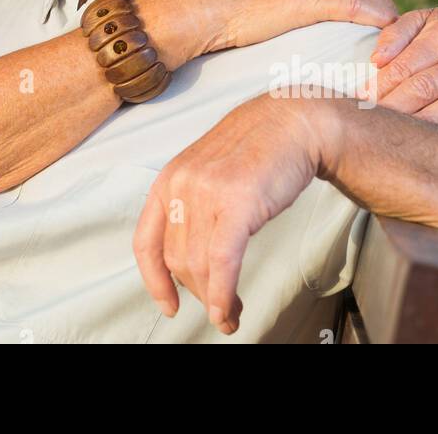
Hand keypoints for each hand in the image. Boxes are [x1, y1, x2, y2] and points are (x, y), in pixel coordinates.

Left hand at [132, 95, 331, 334]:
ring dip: (214, 300)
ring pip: (198, 265)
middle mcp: (181, 185)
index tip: (167, 304)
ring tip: (230, 315)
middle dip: (196, 293)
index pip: (145, 241)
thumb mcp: (207, 174)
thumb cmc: (254, 152)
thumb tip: (188, 261)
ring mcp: (207, 192)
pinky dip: (223, 293)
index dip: (153, 280)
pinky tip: (228, 311)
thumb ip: (192, 208)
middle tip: (219, 311)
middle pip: (176, 260)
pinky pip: (222, 260)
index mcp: (168, 180)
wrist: (291, 124)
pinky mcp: (238, 202)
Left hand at [365, 8, 437, 125]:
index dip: (380, 86)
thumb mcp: (420, 21)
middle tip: (373, 122)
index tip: (361, 101)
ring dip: (426, 122)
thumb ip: (394, 34)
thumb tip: (377, 60)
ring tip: (401, 135)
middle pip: (426, 87)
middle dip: (395, 107)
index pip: (406, 65)